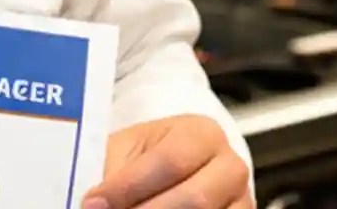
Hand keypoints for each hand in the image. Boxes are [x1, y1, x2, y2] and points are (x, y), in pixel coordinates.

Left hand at [82, 114, 252, 208]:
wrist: (165, 166)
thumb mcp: (124, 150)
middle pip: (194, 200)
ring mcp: (241, 200)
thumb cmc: (143, 154)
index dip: (129, 186)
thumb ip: (113, 173)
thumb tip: (97, 203)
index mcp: (202, 134)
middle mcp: (230, 167)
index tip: (95, 202)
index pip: (169, 162)